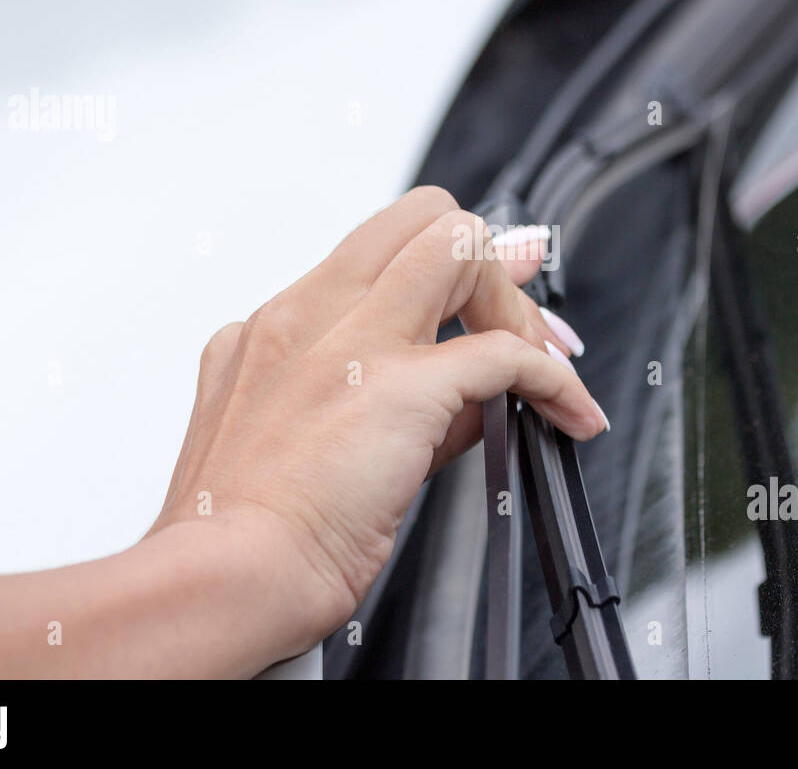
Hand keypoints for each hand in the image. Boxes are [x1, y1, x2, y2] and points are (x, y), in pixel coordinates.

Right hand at [0, 187, 603, 678]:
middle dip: (485, 265)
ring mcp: (351, 341)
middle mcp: (309, 314)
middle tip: (516, 328)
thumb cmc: (247, 535)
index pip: (381, 251)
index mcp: (278, 326)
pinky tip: (571, 412)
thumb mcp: (303, 445)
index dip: (445, 269)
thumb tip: (474, 395)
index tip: (484, 300)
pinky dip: (554, 378)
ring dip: (516, 303)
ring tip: (545, 363)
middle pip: (424, 218)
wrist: (226, 580)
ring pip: (460, 245)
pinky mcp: (399, 385)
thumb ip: (393, 402)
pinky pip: (507, 352)